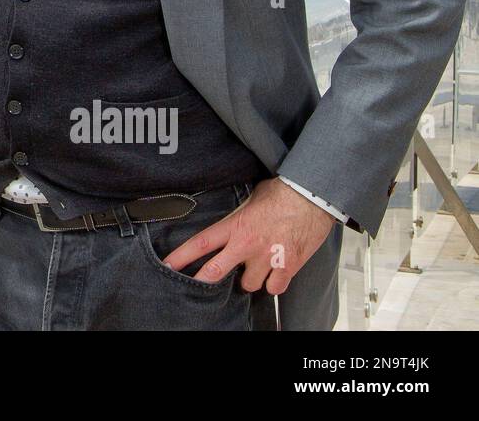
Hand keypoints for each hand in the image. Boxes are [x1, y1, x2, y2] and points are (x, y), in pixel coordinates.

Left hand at [161, 177, 336, 294]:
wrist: (312, 196)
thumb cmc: (283, 193)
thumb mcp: (251, 199)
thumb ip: (239, 216)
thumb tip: (233, 220)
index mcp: (235, 226)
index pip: (201, 243)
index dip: (182, 256)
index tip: (168, 265)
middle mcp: (247, 245)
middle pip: (216, 271)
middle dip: (203, 281)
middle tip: (196, 286)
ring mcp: (267, 258)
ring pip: (248, 285)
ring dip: (250, 279)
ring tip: (255, 267)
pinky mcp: (288, 267)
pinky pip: (274, 288)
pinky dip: (274, 283)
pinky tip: (275, 273)